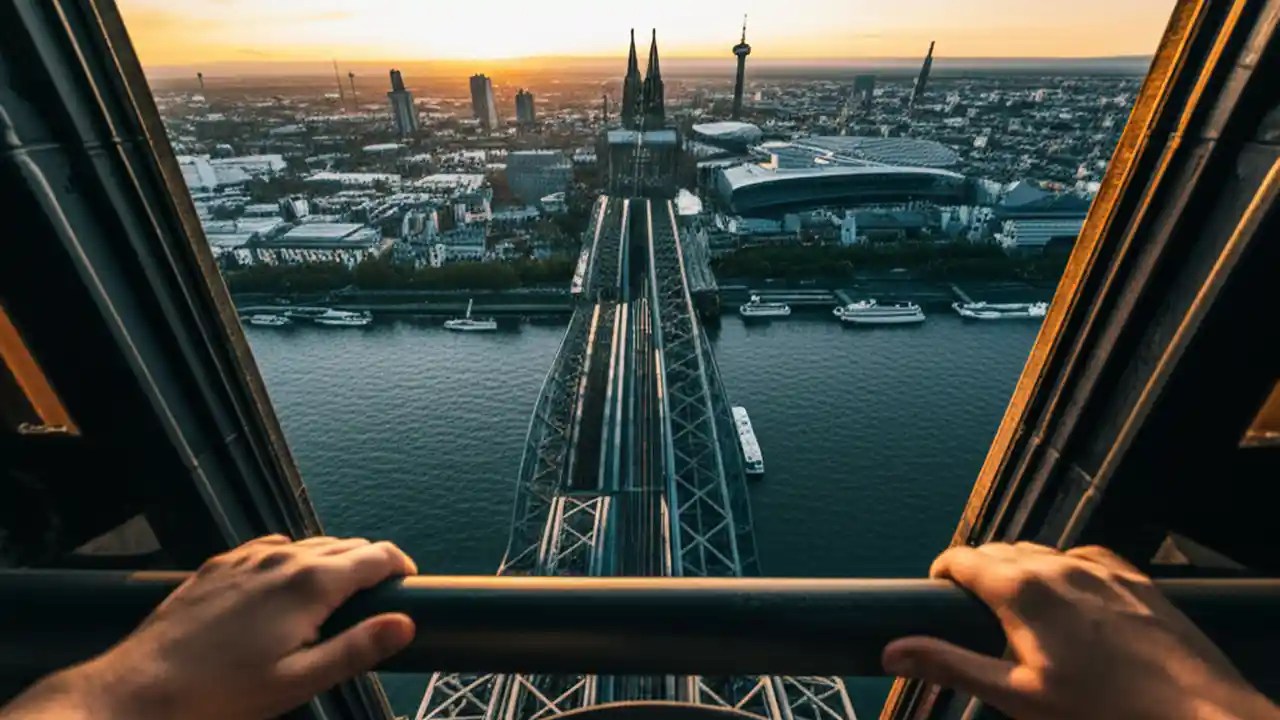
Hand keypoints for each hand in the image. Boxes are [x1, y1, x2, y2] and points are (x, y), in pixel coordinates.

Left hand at [1, 535, 416, 719]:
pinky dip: (294, 559)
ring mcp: (248, 557)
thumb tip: (406, 623)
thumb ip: (357, 649)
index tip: (410, 584)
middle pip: (347, 545)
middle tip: (380, 597)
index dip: (400, 566)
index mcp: (310, 584)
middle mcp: (283, 557)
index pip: (376, 556)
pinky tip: (286, 586)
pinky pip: (272, 547)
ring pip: (310, 544)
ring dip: (334, 561)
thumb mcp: (298, 682)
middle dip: (371, 564)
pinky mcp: (220, 565)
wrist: (141, 689)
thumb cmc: (221, 695)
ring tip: (339, 596)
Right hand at [883, 543, 1278, 719]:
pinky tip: (1069, 604)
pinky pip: (1082, 558)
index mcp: (1021, 590)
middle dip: (978, 572)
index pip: (962, 559)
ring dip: (1019, 570)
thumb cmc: (1102, 711)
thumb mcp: (1016, 697)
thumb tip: (891, 651)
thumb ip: (950, 665)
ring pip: (1040, 551)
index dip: (942, 572)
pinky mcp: (1132, 576)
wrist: (1195, 713)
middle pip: (998, 551)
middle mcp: (1057, 564)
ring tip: (1018, 611)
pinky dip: (1062, 570)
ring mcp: (1098, 567)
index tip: (936, 590)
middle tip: (972, 610)